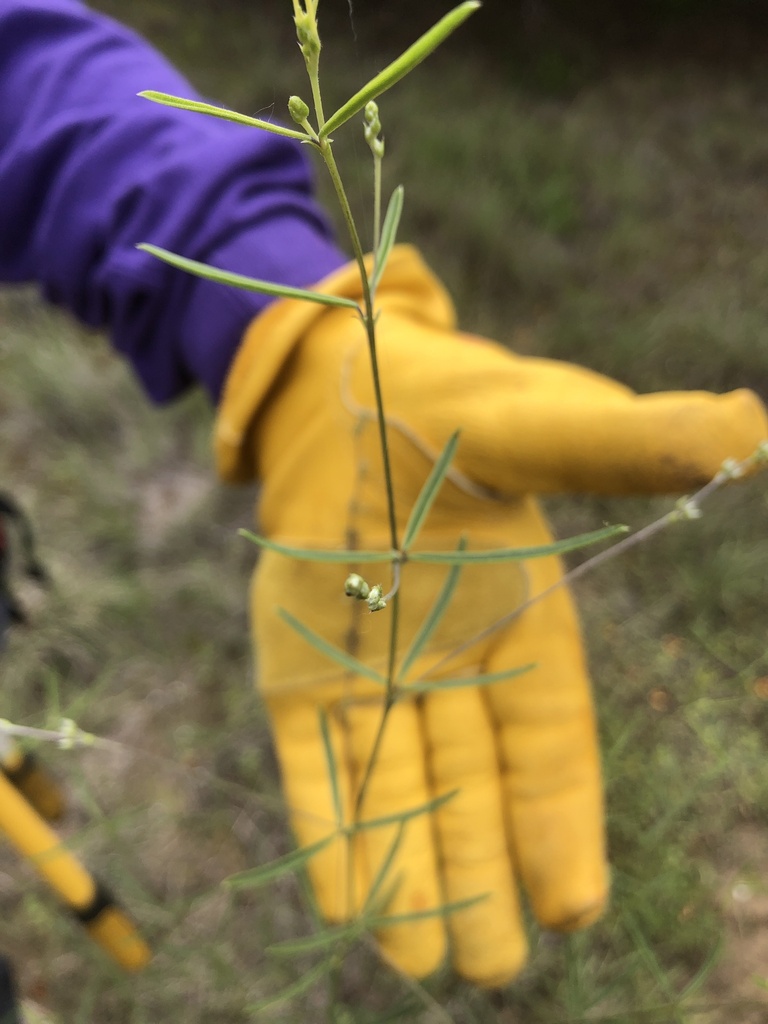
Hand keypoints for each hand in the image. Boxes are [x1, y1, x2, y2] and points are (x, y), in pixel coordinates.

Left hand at [215, 247, 766, 984]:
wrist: (348, 389)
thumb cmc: (457, 403)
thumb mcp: (542, 422)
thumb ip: (623, 445)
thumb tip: (748, 427)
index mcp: (523, 623)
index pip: (547, 739)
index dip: (560, 819)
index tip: (572, 906)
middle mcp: (451, 664)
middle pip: (471, 786)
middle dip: (481, 873)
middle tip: (489, 966)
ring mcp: (371, 672)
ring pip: (395, 787)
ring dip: (407, 872)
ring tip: (419, 963)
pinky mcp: (296, 670)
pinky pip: (313, 759)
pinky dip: (328, 825)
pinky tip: (343, 904)